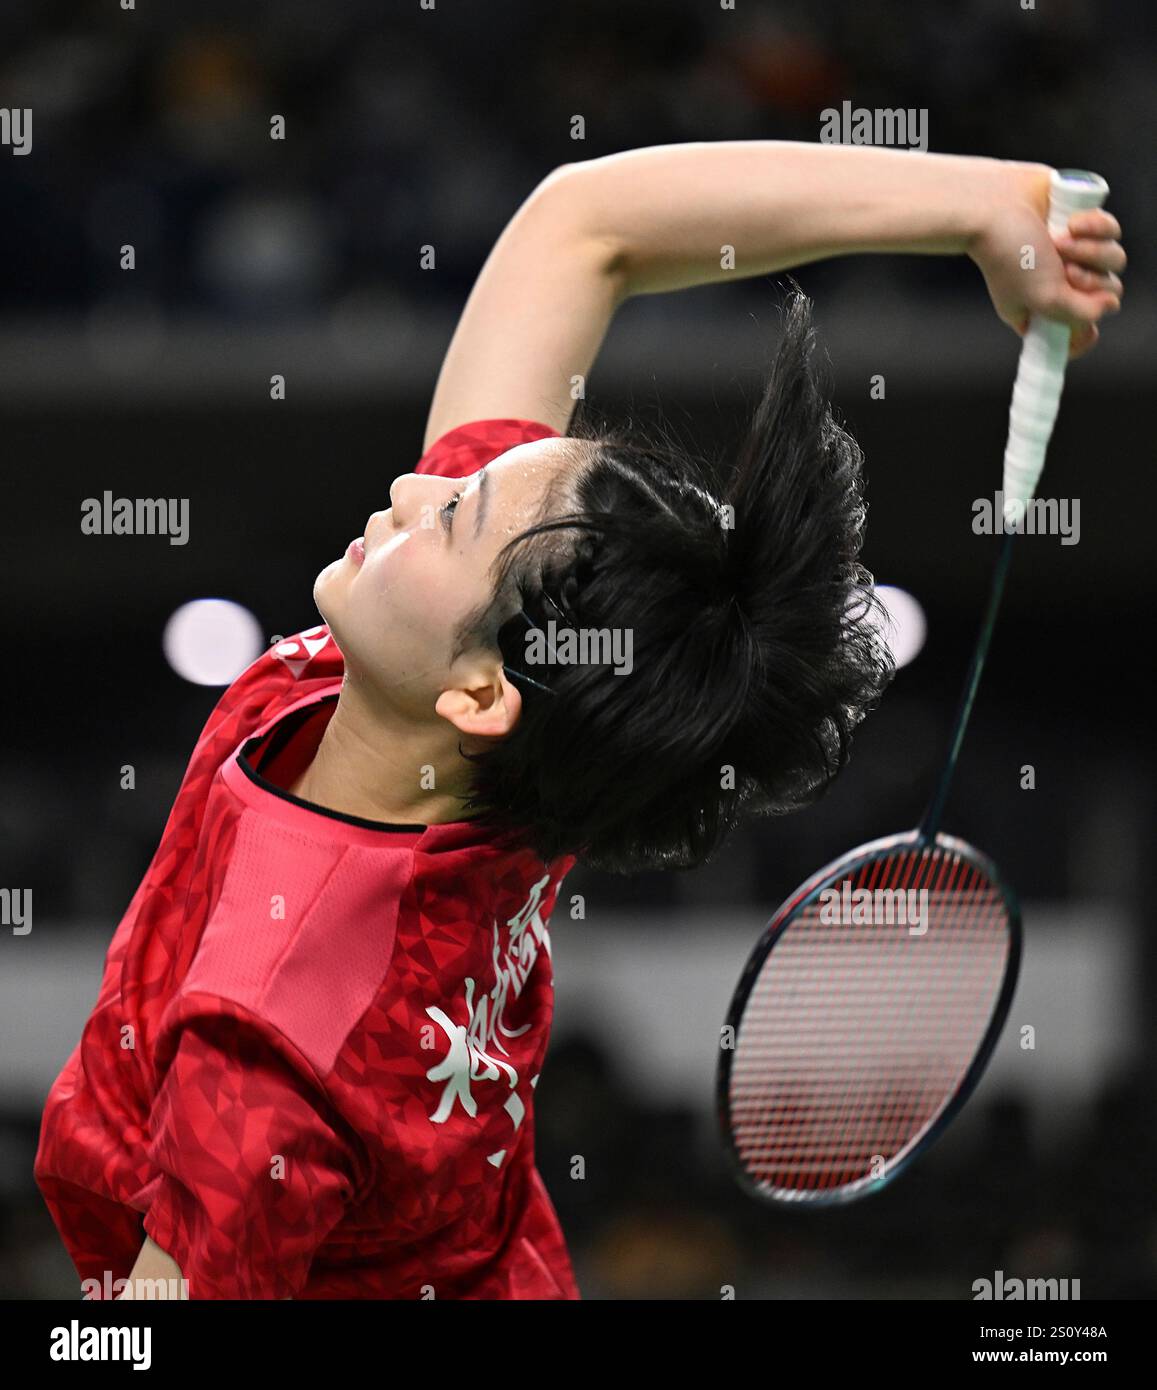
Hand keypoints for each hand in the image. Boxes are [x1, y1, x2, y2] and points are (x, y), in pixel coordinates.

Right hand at [968, 162, 1124, 360]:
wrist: (995, 206)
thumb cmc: (1009, 255)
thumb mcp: (1045, 300)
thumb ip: (1082, 313)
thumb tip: (1109, 305)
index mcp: (1045, 309)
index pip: (1078, 332)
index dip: (1086, 332)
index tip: (1087, 327)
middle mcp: (1061, 283)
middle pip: (1105, 292)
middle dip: (1090, 280)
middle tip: (1064, 270)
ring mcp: (1075, 253)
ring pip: (1113, 259)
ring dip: (1090, 250)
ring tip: (1060, 242)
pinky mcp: (1084, 224)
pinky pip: (1111, 230)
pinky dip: (1095, 226)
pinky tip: (1071, 222)